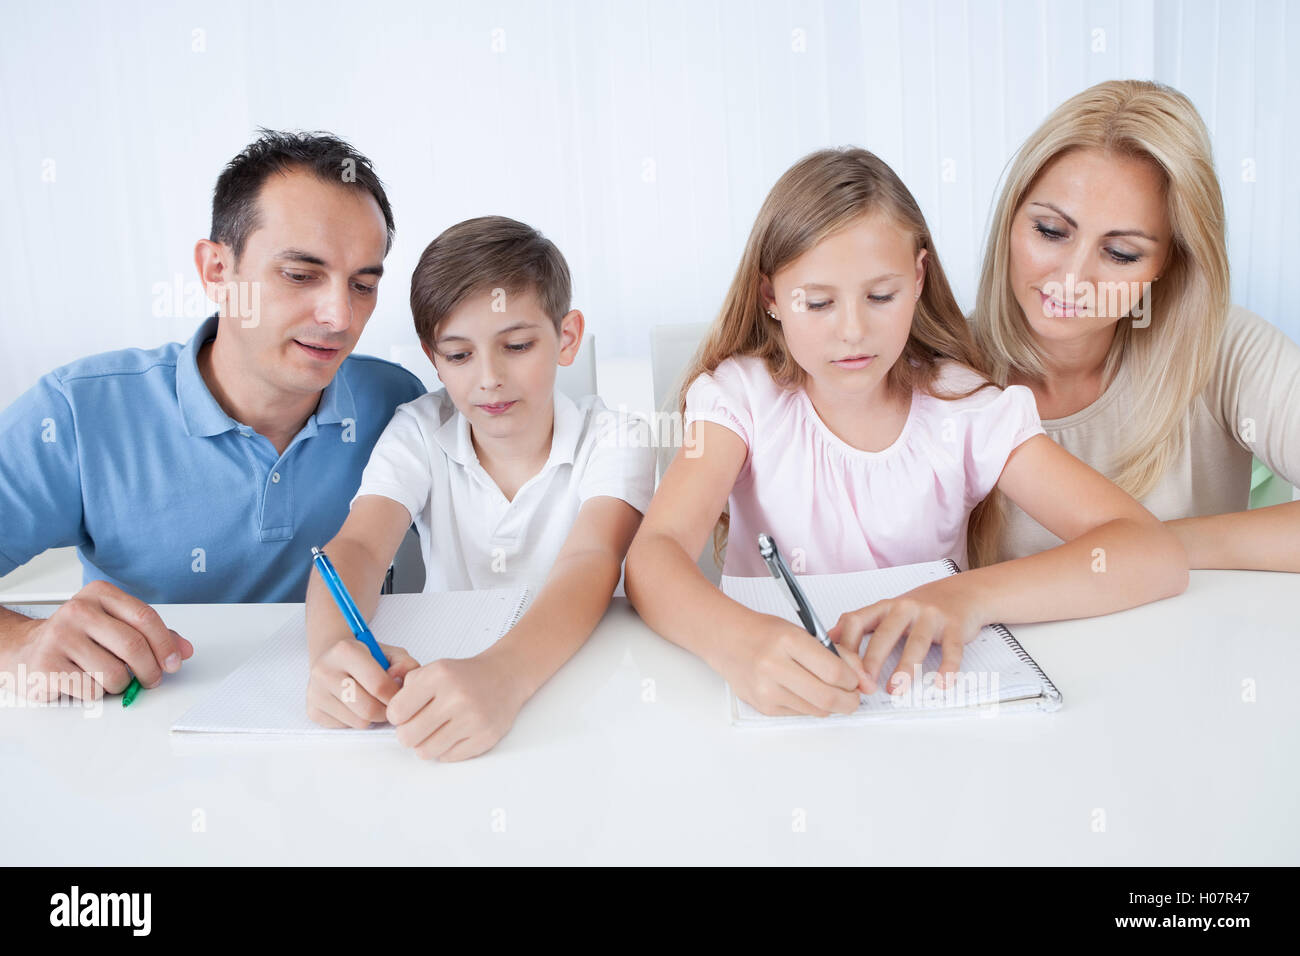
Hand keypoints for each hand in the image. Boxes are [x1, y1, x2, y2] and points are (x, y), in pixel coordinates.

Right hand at [4, 580, 192, 700]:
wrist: (26, 649)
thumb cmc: (76, 637)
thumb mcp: (114, 625)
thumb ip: (150, 635)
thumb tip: (184, 650)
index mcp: (100, 594)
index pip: (146, 618)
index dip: (166, 645)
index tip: (174, 662)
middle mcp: (78, 610)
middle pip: (133, 646)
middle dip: (150, 670)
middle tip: (152, 679)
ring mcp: (60, 637)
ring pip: (114, 673)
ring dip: (121, 685)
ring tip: (110, 679)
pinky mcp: (47, 666)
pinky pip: (92, 690)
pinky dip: (96, 694)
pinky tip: (84, 682)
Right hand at [306, 640, 418, 727]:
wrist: (332, 659)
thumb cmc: (365, 658)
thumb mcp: (390, 653)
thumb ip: (405, 664)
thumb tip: (399, 681)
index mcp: (345, 651)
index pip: (379, 685)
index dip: (396, 696)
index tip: (400, 696)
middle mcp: (325, 671)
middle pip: (368, 709)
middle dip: (386, 711)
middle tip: (390, 705)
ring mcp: (315, 693)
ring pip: (358, 722)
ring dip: (373, 718)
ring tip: (374, 703)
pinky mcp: (313, 711)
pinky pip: (345, 728)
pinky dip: (356, 721)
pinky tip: (356, 706)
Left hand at [386, 652, 529, 761]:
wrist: (505, 676)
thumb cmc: (465, 676)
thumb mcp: (434, 668)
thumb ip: (407, 686)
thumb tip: (389, 714)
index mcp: (440, 676)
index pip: (396, 712)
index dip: (396, 716)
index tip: (404, 714)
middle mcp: (457, 697)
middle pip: (408, 737)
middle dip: (408, 733)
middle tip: (418, 726)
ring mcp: (473, 719)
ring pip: (426, 752)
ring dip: (427, 744)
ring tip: (436, 730)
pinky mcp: (485, 737)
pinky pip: (448, 757)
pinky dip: (447, 749)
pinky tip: (455, 734)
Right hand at [714, 612, 866, 716]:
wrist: (728, 641)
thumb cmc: (765, 634)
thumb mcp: (802, 632)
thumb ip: (835, 654)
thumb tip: (864, 681)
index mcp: (787, 641)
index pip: (833, 670)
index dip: (853, 679)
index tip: (857, 679)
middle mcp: (773, 666)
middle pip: (827, 698)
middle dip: (849, 701)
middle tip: (853, 697)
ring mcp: (766, 690)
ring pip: (817, 710)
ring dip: (830, 705)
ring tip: (829, 690)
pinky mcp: (763, 707)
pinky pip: (800, 713)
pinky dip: (810, 705)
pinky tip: (803, 691)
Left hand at [828, 577, 984, 694]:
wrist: (962, 593)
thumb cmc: (919, 608)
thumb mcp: (886, 611)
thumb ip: (858, 623)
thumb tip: (827, 639)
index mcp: (884, 607)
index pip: (856, 621)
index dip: (845, 646)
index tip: (839, 670)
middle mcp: (905, 608)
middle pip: (884, 634)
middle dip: (871, 660)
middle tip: (864, 684)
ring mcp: (931, 616)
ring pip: (916, 643)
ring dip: (905, 668)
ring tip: (896, 689)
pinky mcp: (955, 626)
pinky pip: (952, 648)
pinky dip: (948, 667)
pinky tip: (942, 682)